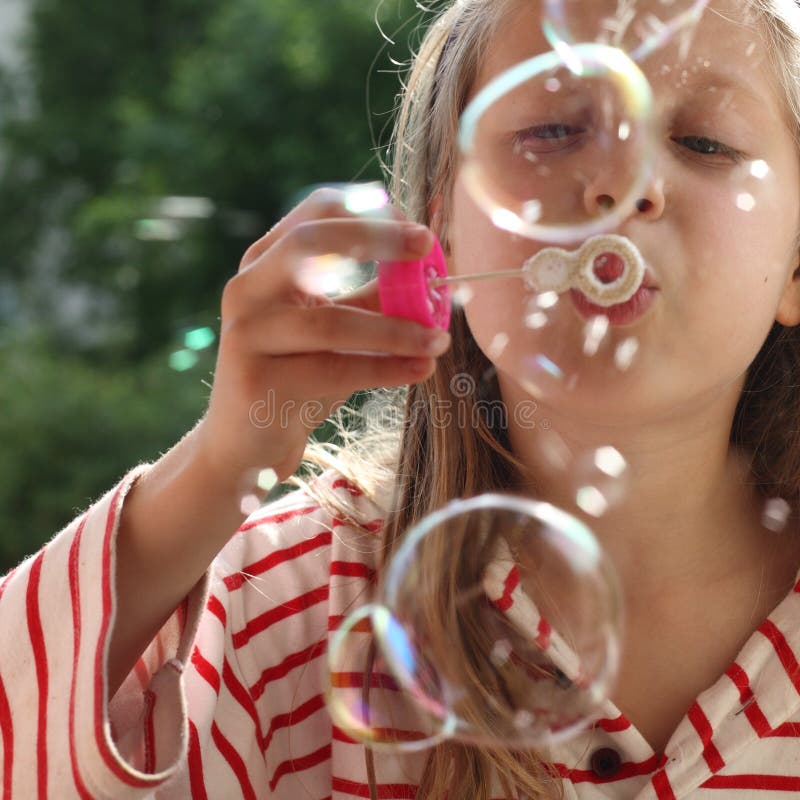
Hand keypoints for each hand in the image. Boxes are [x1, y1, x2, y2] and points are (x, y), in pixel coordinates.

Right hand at [193, 188, 450, 489]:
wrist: (247, 442)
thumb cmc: (299, 375)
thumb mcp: (338, 328)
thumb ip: (375, 296)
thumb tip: (433, 267)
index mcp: (266, 263)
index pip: (314, 212)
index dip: (368, 211)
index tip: (418, 231)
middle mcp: (247, 289)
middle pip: (308, 244)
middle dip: (373, 238)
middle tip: (425, 246)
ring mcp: (246, 334)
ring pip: (331, 322)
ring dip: (395, 330)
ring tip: (439, 341)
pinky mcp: (256, 381)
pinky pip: (333, 369)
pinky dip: (384, 369)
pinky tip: (419, 369)